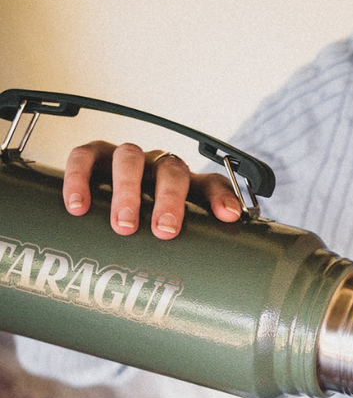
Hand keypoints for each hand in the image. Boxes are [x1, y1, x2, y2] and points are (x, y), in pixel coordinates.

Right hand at [63, 141, 241, 238]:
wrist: (113, 206)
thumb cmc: (151, 220)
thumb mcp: (176, 229)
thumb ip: (202, 239)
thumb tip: (228, 241)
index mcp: (187, 182)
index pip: (210, 182)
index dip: (222, 197)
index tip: (228, 217)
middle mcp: (159, 165)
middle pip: (171, 169)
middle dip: (169, 199)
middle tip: (163, 231)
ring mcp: (127, 158)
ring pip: (130, 159)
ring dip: (127, 191)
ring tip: (123, 226)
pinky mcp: (94, 156)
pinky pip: (84, 157)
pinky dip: (79, 179)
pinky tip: (78, 206)